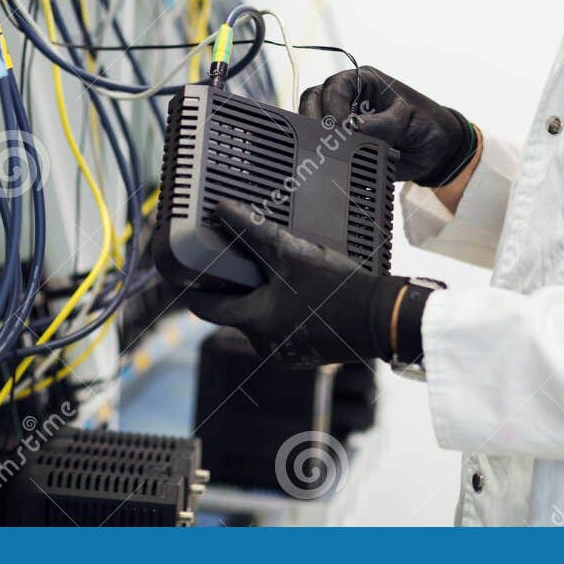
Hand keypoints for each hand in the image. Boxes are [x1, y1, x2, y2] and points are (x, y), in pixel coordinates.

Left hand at [181, 201, 407, 366]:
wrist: (381, 316)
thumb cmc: (336, 287)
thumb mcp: (290, 253)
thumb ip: (252, 231)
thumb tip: (223, 210)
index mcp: (255, 323)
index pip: (208, 309)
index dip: (193, 292)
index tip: (182, 281)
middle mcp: (265, 345)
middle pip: (237, 311)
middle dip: (237, 289)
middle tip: (238, 265)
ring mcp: (286, 354)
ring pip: (262, 320)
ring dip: (263, 300)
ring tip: (277, 275)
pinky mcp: (305, 354)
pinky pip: (283, 329)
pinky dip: (283, 312)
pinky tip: (298, 294)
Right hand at [299, 66, 477, 188]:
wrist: (438, 151)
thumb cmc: (428, 124)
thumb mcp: (407, 119)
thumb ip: (381, 124)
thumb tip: (351, 129)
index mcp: (364, 81)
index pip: (334, 87)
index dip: (332, 107)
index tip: (340, 128)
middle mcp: (349, 98)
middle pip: (314, 100)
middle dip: (316, 120)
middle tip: (327, 140)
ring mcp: (344, 120)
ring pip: (312, 121)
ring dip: (317, 136)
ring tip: (330, 151)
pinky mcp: (343, 142)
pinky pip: (324, 144)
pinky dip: (325, 152)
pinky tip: (335, 160)